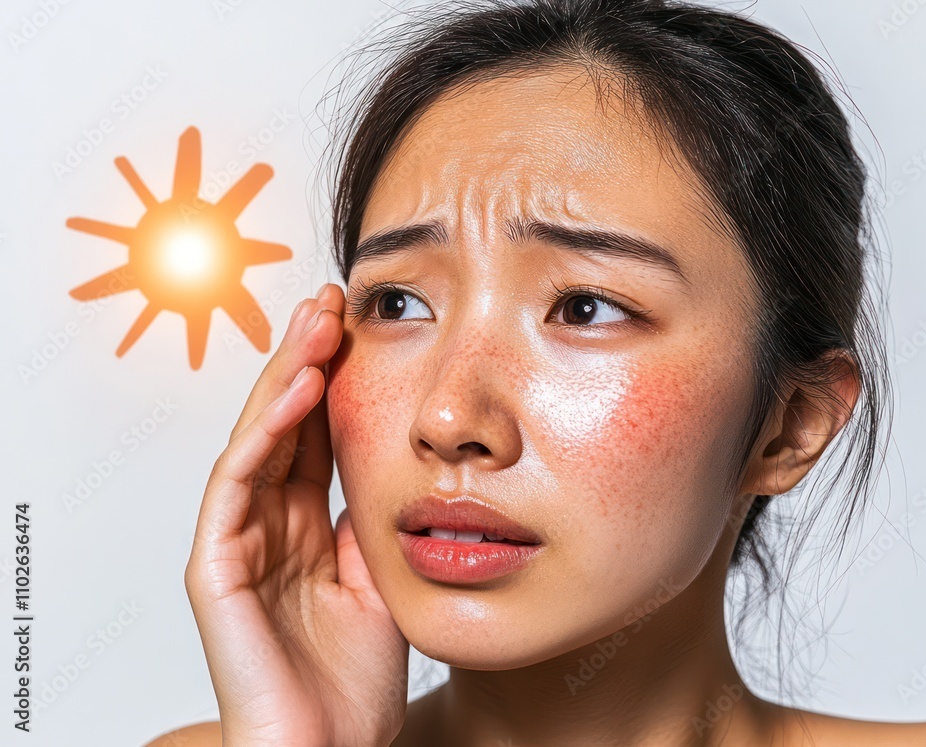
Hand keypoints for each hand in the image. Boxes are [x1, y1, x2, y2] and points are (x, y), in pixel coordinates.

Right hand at [184, 283, 409, 746]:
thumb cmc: (356, 679)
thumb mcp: (379, 574)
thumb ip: (370, 516)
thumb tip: (390, 455)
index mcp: (305, 524)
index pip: (314, 434)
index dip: (333, 380)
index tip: (358, 325)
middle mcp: (268, 524)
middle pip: (282, 425)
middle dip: (304, 361)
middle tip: (330, 303)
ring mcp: (239, 543)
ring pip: (254, 442)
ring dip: (283, 381)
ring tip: (314, 327)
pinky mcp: (217, 570)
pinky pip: (234, 490)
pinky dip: (261, 438)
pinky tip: (293, 395)